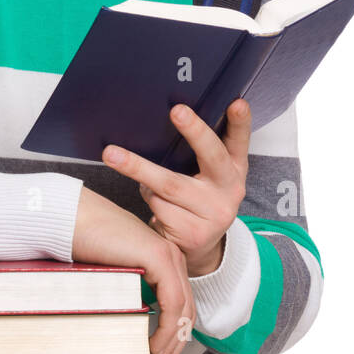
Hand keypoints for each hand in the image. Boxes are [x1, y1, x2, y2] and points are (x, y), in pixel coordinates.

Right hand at [72, 186, 195, 353]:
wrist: (71, 217)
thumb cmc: (83, 243)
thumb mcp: (111, 275)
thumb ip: (126, 294)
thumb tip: (126, 332)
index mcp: (163, 260)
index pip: (179, 307)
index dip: (172, 338)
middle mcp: (172, 257)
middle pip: (186, 313)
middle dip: (174, 348)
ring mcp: (169, 256)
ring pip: (182, 312)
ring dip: (170, 346)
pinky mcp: (160, 258)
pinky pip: (172, 305)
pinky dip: (165, 331)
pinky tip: (152, 349)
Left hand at [101, 99, 251, 276]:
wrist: (200, 250)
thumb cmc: (198, 200)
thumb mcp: (209, 177)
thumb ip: (201, 153)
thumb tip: (173, 115)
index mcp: (235, 169)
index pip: (239, 141)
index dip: (240, 122)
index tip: (237, 103)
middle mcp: (230, 190)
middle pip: (211, 157)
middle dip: (195, 131)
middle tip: (177, 110)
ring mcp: (214, 214)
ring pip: (170, 184)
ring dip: (138, 169)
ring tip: (112, 154)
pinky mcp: (194, 234)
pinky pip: (159, 207)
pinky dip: (147, 198)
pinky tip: (149, 199)